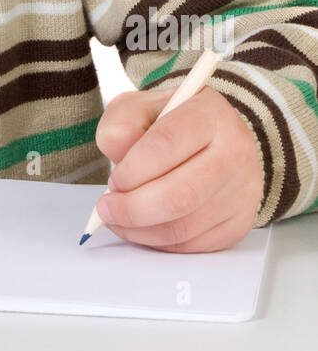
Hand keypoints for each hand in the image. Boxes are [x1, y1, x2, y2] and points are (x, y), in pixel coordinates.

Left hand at [94, 84, 263, 250]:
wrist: (216, 138)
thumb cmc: (174, 123)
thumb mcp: (142, 106)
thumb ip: (122, 122)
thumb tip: (116, 150)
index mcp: (209, 114)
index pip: (165, 144)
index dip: (132, 170)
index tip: (112, 180)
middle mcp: (234, 151)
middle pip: (179, 195)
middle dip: (132, 209)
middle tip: (107, 209)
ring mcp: (242, 190)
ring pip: (185, 226)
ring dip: (141, 230)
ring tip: (119, 219)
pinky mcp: (239, 221)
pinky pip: (194, 244)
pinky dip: (160, 242)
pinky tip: (144, 228)